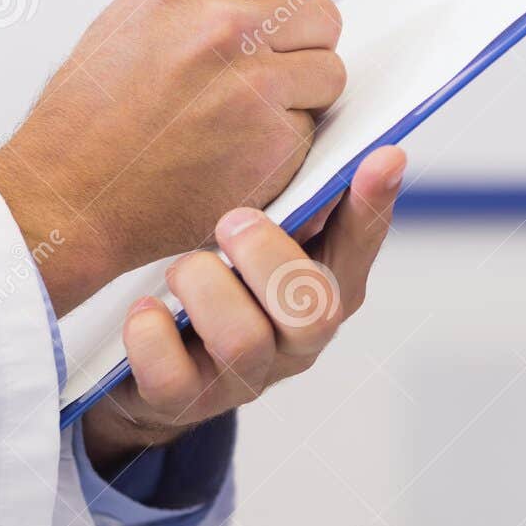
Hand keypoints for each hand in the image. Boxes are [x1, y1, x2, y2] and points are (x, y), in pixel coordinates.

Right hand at [0, 0, 344, 314]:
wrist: (68, 194)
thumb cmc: (87, 121)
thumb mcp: (129, 23)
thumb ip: (199, 0)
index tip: (292, 4)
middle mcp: (223, 27)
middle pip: (321, 13)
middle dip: (306, 42)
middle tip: (277, 68)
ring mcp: (254, 85)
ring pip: (329, 72)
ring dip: (304, 95)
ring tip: (251, 116)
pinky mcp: (273, 142)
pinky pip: (313, 129)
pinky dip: (287, 145)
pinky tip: (240, 153)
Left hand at [80, 146, 404, 474]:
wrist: (146, 368)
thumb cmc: (210, 283)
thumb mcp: (254, 237)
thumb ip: (290, 195)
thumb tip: (318, 123)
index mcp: (322, 288)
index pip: (360, 246)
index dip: (373, 204)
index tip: (382, 154)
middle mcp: (294, 340)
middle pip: (315, 311)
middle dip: (270, 258)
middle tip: (232, 221)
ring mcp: (241, 378)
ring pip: (245, 340)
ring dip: (204, 287)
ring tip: (179, 265)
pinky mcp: (182, 403)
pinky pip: (172, 377)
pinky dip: (151, 334)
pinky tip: (144, 309)